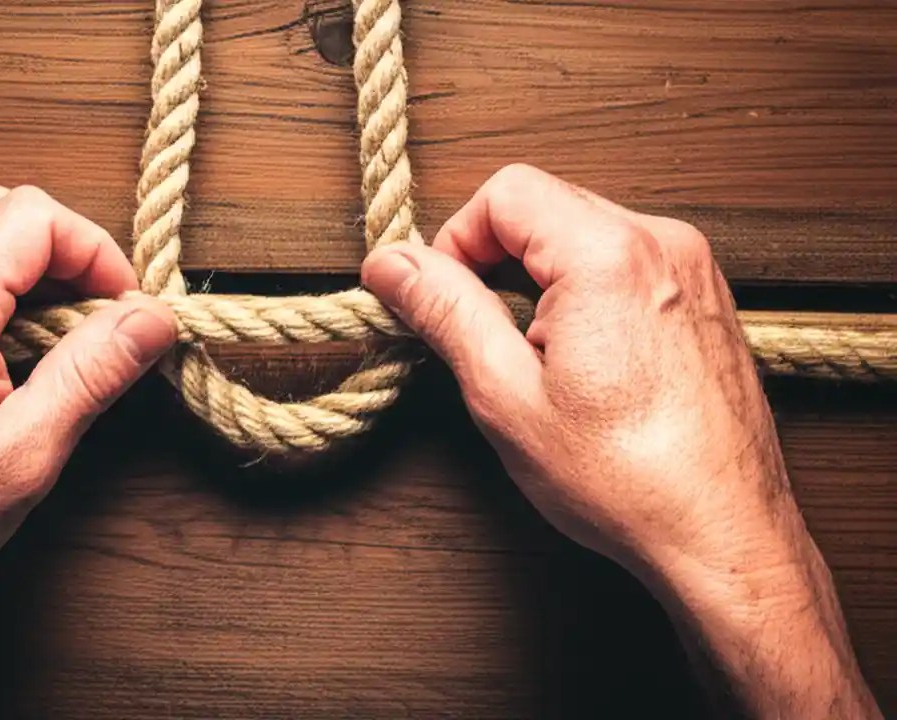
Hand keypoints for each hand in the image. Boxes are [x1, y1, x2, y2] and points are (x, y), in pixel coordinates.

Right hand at [362, 164, 878, 717]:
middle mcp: (662, 244)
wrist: (724, 535)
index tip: (441, 297)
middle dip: (495, 259)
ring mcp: (694, 269)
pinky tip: (582, 364)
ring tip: (535, 360)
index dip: (454, 240)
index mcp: (609, 255)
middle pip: (545, 204)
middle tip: (481, 336)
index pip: (505, 192)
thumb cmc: (626, 479)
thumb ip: (445, 312)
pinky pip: (625, 262)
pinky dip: (584, 294)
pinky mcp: (706, 297)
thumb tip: (391, 263)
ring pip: (584, 232)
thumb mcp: (505, 395)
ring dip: (540, 279)